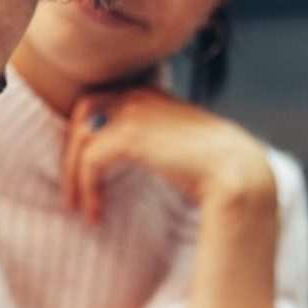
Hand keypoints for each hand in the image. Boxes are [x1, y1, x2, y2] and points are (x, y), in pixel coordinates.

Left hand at [60, 85, 274, 224]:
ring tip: (78, 207)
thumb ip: (155, 139)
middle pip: (83, 113)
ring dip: (73, 176)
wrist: (236, 172)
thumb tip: (141, 158)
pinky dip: (87, 189)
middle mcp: (139, 96)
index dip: (86, 133)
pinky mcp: (129, 136)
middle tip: (72, 189)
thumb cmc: (215, 166)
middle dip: (71, 151)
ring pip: (81, 139)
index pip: (101, 101)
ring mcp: (133, 112)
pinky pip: (90, 161)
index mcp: (151, 94)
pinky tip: (95, 213)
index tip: (85, 168)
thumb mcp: (178, 143)